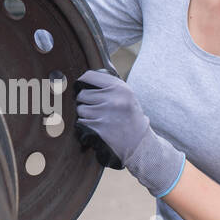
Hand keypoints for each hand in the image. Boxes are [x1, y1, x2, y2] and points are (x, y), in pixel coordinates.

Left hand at [74, 68, 185, 197]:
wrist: (139, 143)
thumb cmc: (130, 117)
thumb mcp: (127, 96)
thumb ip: (110, 86)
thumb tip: (86, 79)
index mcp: (120, 88)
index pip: (90, 76)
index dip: (82, 81)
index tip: (80, 85)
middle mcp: (113, 99)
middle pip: (82, 95)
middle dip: (85, 102)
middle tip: (95, 108)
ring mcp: (105, 114)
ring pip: (80, 109)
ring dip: (85, 115)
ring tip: (98, 118)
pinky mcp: (98, 128)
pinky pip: (81, 122)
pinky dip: (85, 125)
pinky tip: (97, 127)